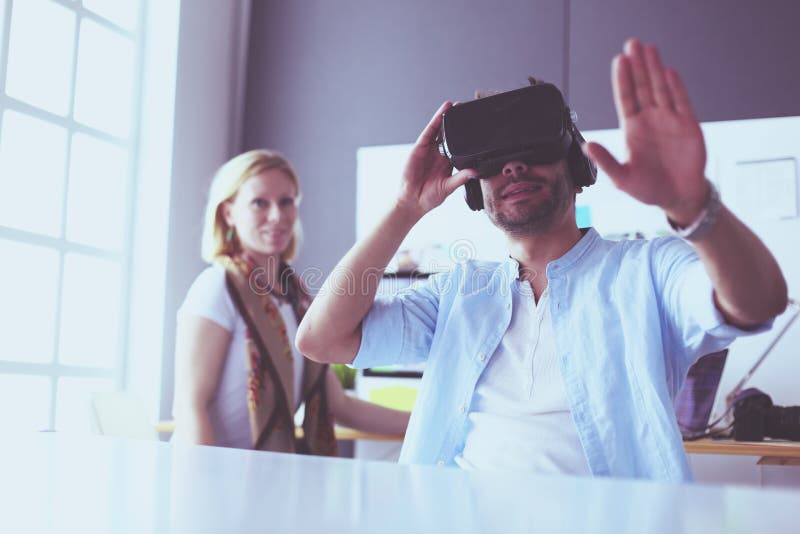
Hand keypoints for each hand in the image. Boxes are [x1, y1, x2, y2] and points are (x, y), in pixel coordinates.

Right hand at [396, 101, 475, 218]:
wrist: (413, 201)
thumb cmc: (430, 197)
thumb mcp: (448, 187)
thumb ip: (461, 178)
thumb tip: (475, 171)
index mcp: (448, 162)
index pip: (458, 145)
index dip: (464, 135)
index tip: (474, 125)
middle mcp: (439, 154)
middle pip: (449, 134)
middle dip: (456, 122)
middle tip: (465, 108)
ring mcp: (429, 150)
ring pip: (439, 130)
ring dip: (446, 117)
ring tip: (454, 105)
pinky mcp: (420, 148)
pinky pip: (429, 132)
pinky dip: (435, 121)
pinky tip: (442, 112)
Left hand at [583, 39, 709, 225]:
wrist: (678, 197)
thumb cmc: (648, 188)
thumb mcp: (622, 178)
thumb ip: (606, 161)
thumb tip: (587, 145)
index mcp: (632, 129)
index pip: (626, 98)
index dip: (623, 80)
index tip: (619, 60)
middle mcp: (650, 120)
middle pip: (642, 87)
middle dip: (638, 66)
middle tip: (632, 43)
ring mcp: (670, 120)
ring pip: (661, 89)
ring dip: (655, 69)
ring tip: (649, 49)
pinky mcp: (688, 126)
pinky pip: (681, 103)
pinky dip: (676, 87)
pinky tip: (669, 72)